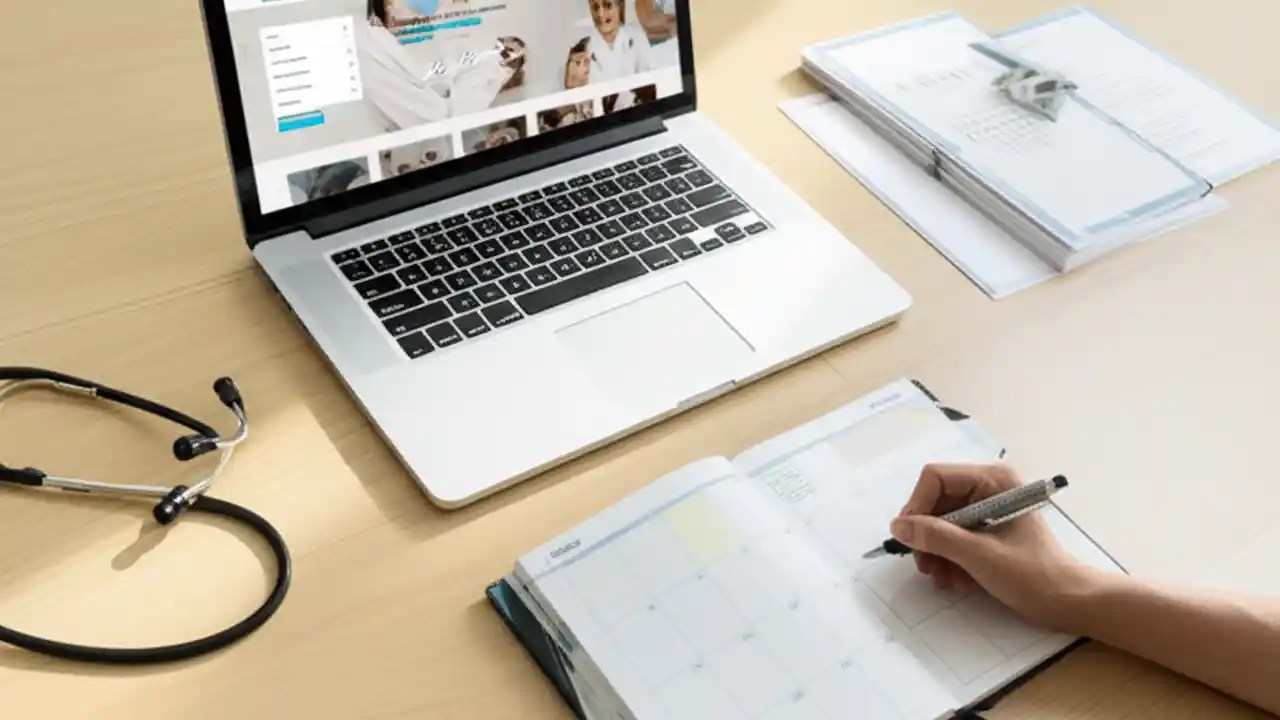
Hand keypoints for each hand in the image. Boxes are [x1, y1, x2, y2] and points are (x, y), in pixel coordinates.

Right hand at [891, 463, 1095, 629]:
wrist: (1070, 601)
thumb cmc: (1032, 575)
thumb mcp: (979, 555)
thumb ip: (936, 537)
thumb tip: (898, 526)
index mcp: (993, 479)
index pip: (936, 478)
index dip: (917, 507)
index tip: (910, 540)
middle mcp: (990, 485)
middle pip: (937, 501)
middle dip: (927, 535)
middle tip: (925, 566)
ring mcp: (990, 506)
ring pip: (943, 521)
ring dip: (937, 551)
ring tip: (942, 579)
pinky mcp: (991, 527)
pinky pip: (957, 535)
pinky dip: (951, 557)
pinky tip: (956, 580)